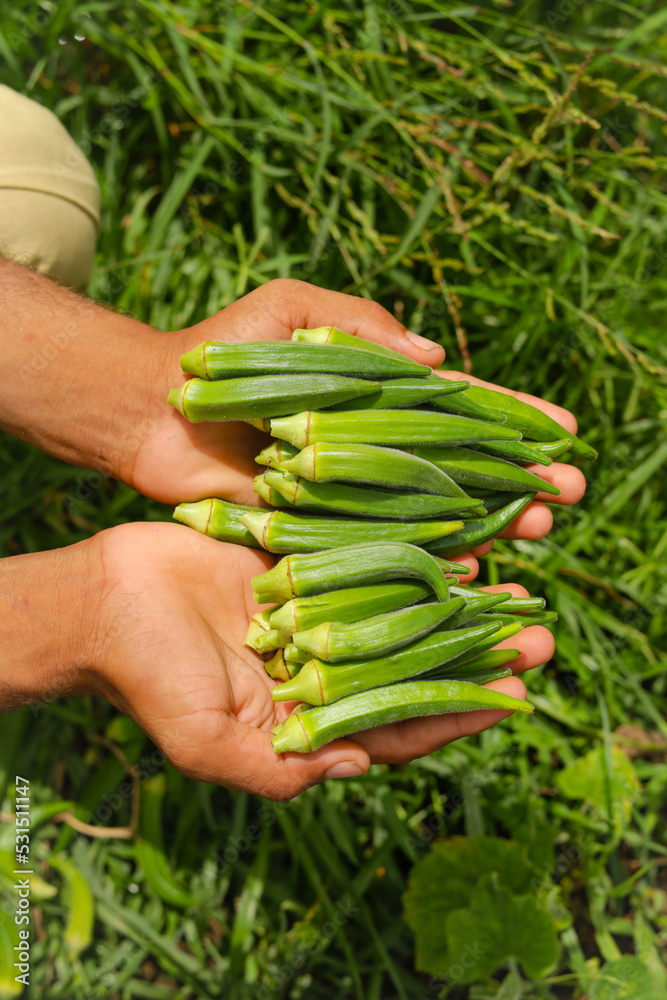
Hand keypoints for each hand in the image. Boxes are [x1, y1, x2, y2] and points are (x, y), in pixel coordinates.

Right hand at [79, 522, 548, 799]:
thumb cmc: (147, 679)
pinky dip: (408, 552)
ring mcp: (311, 613)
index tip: (514, 696)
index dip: (456, 712)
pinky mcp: (298, 564)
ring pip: (397, 608)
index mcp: (306, 720)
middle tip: (537, 638)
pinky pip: (364, 557)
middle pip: (411, 661)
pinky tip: (455, 541)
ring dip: (454, 600)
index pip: (396, 723)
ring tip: (515, 584)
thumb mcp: (209, 744)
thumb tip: (360, 766)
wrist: (101, 601)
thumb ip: (281, 770)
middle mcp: (318, 666)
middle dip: (473, 653)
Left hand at [127, 279, 584, 565]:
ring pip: (431, 509)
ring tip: (537, 531)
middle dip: (516, 476)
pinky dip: (424, 557)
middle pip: (458, 463)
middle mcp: (369, 444)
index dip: (511, 418)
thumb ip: (362, 328)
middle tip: (566, 495)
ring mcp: (346, 489)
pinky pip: (378, 545)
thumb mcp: (293, 313)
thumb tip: (438, 361)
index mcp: (373, 391)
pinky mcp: (316, 528)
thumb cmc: (219, 351)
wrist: (152, 408)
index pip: (457, 406)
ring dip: (488, 520)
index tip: (564, 431)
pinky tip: (471, 569)